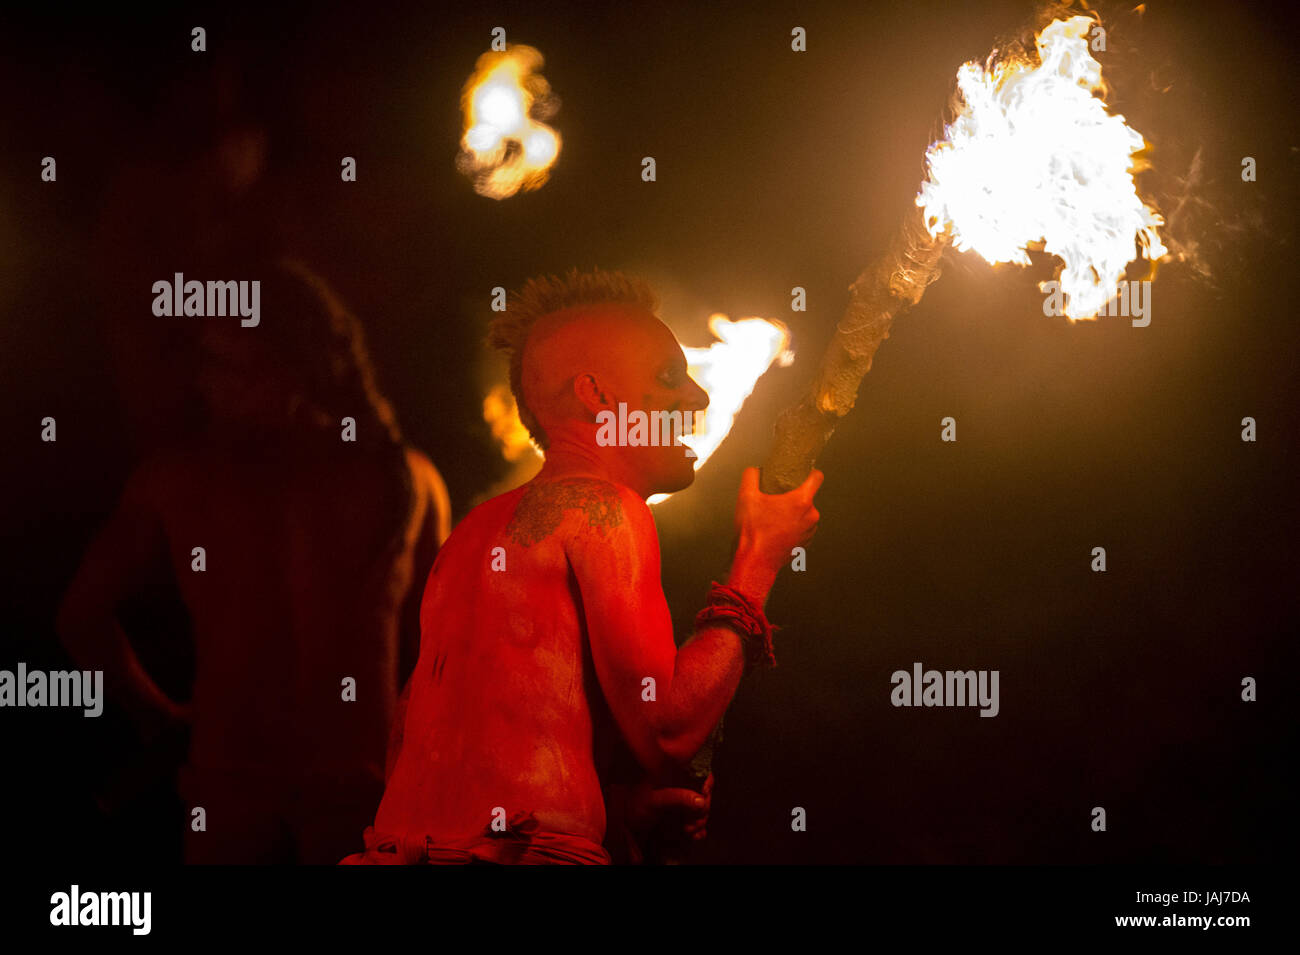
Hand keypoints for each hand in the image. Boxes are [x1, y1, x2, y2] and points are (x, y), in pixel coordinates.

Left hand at [626, 773, 713, 844]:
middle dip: (702, 810)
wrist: (622, 825)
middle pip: (703, 793)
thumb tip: (700, 800)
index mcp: (672, 773)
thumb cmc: (633, 806)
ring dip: (699, 821)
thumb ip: (677, 798)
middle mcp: (678, 783)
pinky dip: (697, 827)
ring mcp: (680, 798)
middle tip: (692, 823)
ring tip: (689, 831)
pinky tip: (694, 835)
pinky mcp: (680, 812)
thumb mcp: (655, 801)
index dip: (706, 784)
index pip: (698, 772)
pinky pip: (695, 818)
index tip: (704, 797)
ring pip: (701, 807)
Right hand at [732, 467, 822, 589]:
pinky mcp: (805, 544)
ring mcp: (810, 531)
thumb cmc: (752, 531)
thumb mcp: (746, 497)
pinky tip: (776, 531)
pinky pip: (802, 529)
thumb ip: (751, 476)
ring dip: (793, 513)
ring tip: (773, 518)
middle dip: (793, 496)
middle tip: (775, 500)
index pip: (817, 477)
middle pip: (807, 497)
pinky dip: (792, 527)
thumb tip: (755, 470)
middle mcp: (811, 516)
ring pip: (805, 514)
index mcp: (801, 501)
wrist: (755, 562)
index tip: (801, 473)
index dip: (809, 472)